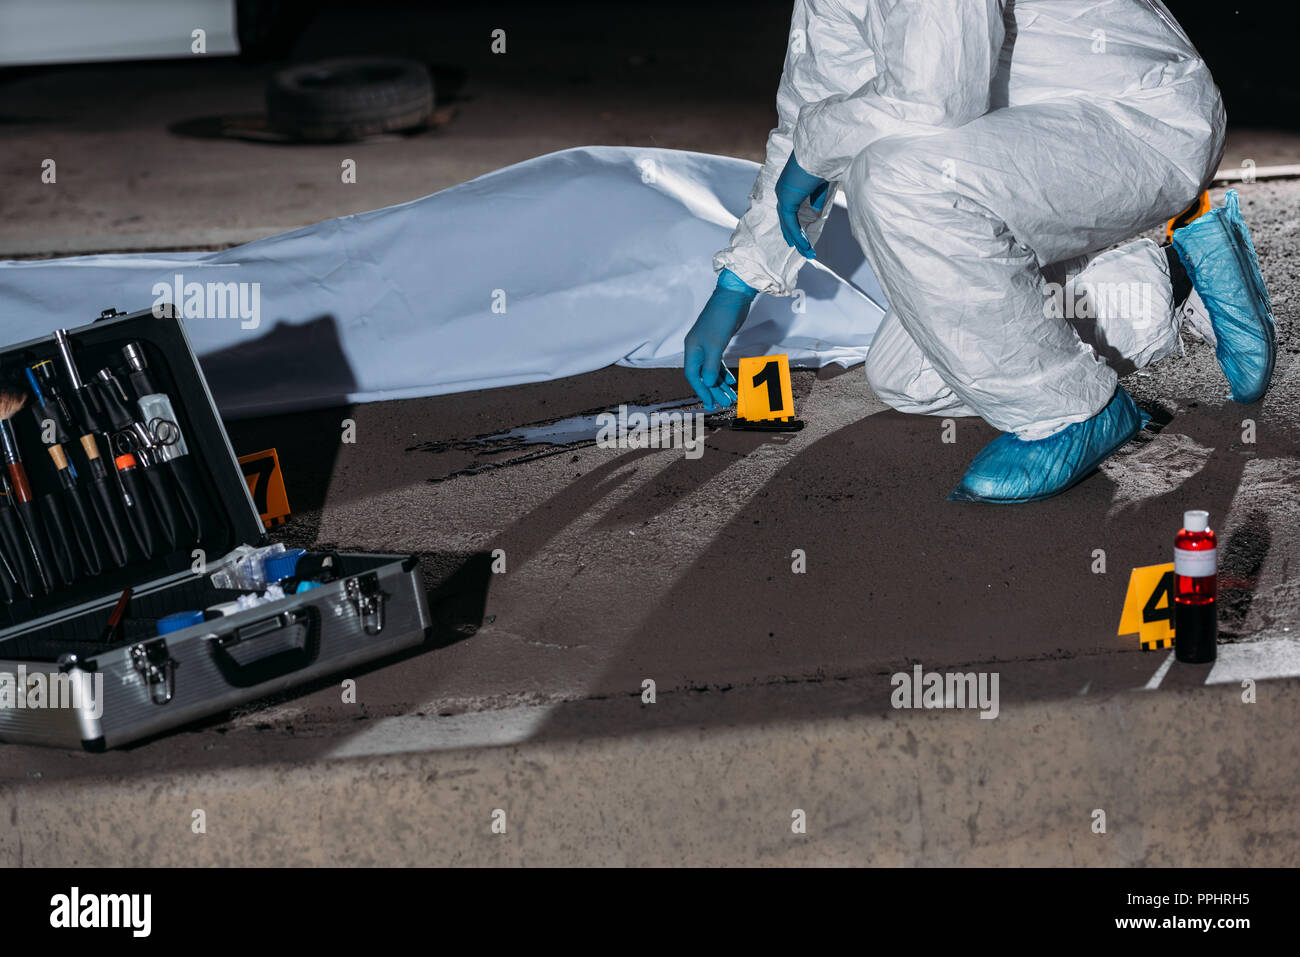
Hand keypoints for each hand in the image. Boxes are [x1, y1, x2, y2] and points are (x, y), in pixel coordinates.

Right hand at [684, 269, 754, 409]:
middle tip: (724, 404)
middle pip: (703, 375)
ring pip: (711, 370)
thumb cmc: (721, 318)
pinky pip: (717, 363)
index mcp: (692, 349)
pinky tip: (731, 381)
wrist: (733, 297)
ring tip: (731, 396)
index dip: (701, 391)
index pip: (693, 376)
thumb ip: (710, 365)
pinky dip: (723, 373)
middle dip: (713, 391)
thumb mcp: (715, 344)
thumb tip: (707, 384)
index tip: (710, 404)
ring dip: (720, 384)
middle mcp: (697, 349)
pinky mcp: (717, 342)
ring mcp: (707, 345)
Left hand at [774, 153, 828, 259]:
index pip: (789, 209)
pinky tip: (804, 245)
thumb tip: (816, 209)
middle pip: (786, 219)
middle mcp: (783, 189)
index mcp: (790, 184)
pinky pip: (791, 223)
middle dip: (794, 236)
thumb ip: (817, 196)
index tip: (799, 238)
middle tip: (801, 249)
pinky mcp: (787, 198)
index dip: (794, 225)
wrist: (822, 149)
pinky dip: (797, 235)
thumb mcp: (822, 182)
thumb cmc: (825, 160)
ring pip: (788, 223)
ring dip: (797, 240)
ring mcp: (783, 194)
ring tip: (807, 253)